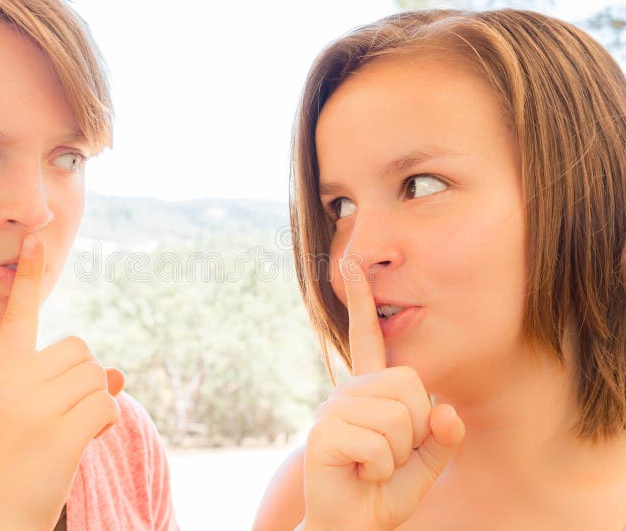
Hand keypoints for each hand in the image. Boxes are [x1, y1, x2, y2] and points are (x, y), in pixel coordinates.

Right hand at [0, 233, 122, 530]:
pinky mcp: (58, 432)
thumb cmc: (15, 464)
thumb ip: (69, 389)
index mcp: (4, 376)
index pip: (19, 318)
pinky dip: (106, 423)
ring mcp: (35, 407)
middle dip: (87, 379)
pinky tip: (84, 442)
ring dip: (97, 403)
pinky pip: (106, 405)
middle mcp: (16, 383)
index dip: (28, 279)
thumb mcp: (33, 418)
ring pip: (98, 376)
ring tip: (70, 434)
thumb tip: (118, 374)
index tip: (34, 239)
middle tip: (68, 415)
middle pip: (82, 351)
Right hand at [298, 258, 464, 530]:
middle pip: (410, 386)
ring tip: (371, 466)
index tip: (350, 264)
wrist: (349, 527)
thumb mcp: (422, 468)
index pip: (366, 339)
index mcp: (368, 393)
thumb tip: (445, 411)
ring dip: (397, 456)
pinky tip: (358, 473)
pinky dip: (379, 470)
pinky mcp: (324, 432)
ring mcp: (333, 409)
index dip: (361, 301)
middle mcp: (348, 392)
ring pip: (398, 418)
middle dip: (415, 432)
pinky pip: (379, 445)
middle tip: (388, 457)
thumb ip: (439, 440)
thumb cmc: (380, 494)